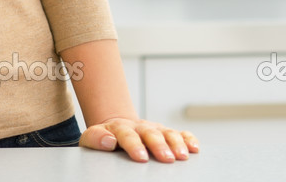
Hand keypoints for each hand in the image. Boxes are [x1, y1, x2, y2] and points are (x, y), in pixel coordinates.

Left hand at [79, 116, 198, 161]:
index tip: (141, 157)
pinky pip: (179, 133)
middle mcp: (139, 127)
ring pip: (167, 133)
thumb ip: (95, 138)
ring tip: (182, 156)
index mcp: (120, 128)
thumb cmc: (104, 138)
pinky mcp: (165, 133)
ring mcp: (154, 129)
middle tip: (166, 158)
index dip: (134, 145)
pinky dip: (187, 138)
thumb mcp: (91, 138)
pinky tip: (194, 147)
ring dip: (176, 143)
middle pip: (150, 134)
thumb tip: (108, 141)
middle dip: (159, 145)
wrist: (116, 127)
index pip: (127, 136)